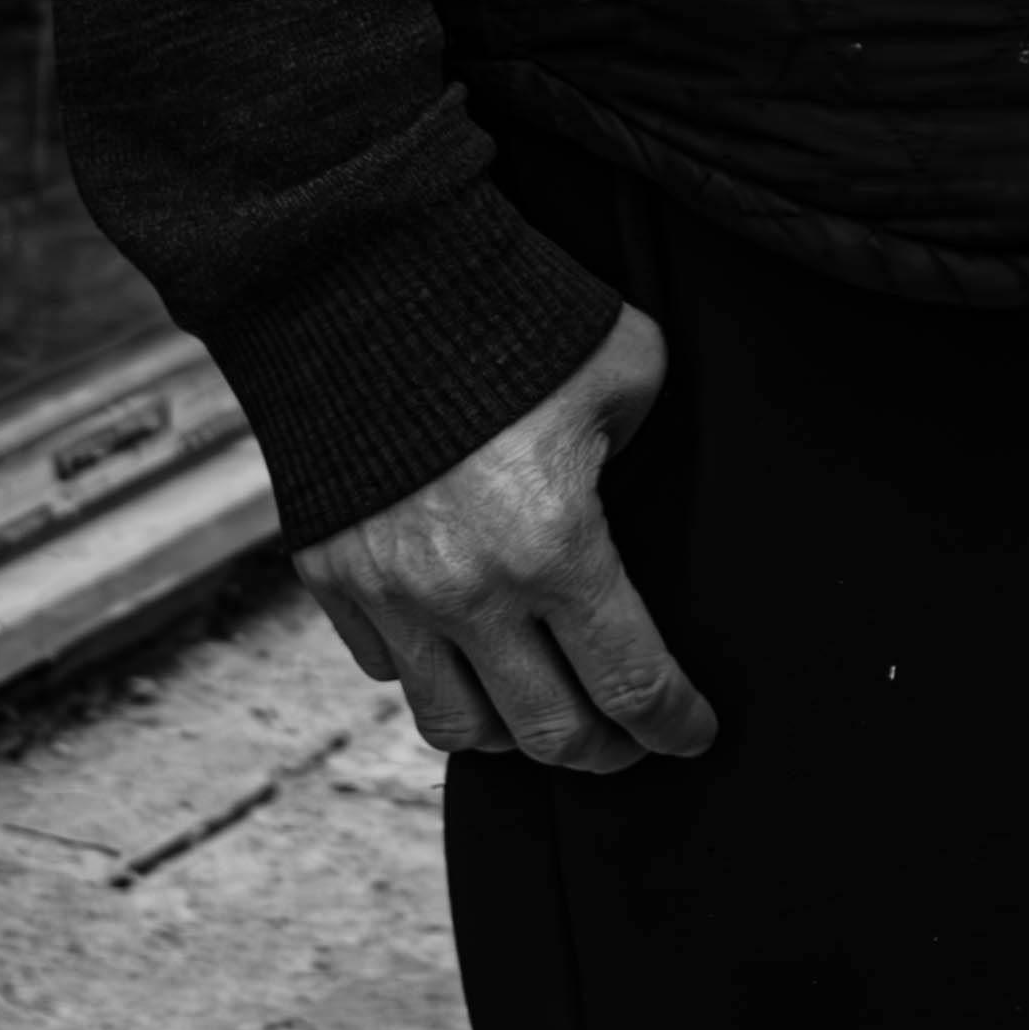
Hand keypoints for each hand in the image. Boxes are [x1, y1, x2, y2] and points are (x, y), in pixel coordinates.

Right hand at [294, 301, 716, 774]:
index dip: (675, 723)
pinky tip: (461, 651)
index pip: (633, 682)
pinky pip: (387, 667)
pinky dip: (430, 673)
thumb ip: (638, 437)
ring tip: (542, 711)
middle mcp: (471, 592)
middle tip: (629, 743)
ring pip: (455, 729)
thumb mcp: (622, 364)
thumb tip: (626, 476)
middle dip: (603, 752)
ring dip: (508, 734)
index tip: (696, 735)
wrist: (363, 276)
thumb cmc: (514, 312)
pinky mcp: (333, 577)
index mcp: (558, 545)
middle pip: (547, 734)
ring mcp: (392, 594)